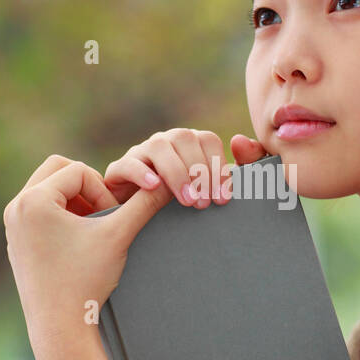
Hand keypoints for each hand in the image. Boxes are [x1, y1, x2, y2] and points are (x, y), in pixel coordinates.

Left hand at [4, 155, 172, 359]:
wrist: (60, 328)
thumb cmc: (86, 281)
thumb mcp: (118, 236)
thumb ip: (145, 203)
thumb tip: (170, 181)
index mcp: (33, 200)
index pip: (78, 170)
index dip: (103, 190)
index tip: (111, 219)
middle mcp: (16, 207)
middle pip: (57, 169)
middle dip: (86, 187)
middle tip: (101, 215)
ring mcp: (13, 226)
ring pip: (49, 189)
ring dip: (75, 200)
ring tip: (92, 229)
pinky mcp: (17, 241)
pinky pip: (40, 210)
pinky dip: (62, 216)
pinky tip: (78, 244)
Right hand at [102, 129, 270, 208]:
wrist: (140, 221)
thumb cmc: (183, 205)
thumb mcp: (211, 190)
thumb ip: (236, 168)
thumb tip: (241, 141)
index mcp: (190, 145)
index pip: (208, 140)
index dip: (219, 167)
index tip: (223, 198)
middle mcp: (166, 143)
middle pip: (184, 138)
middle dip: (199, 171)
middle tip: (205, 203)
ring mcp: (141, 153)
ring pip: (158, 146)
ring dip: (176, 172)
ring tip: (187, 200)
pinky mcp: (119, 169)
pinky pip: (128, 163)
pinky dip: (141, 173)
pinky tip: (154, 187)